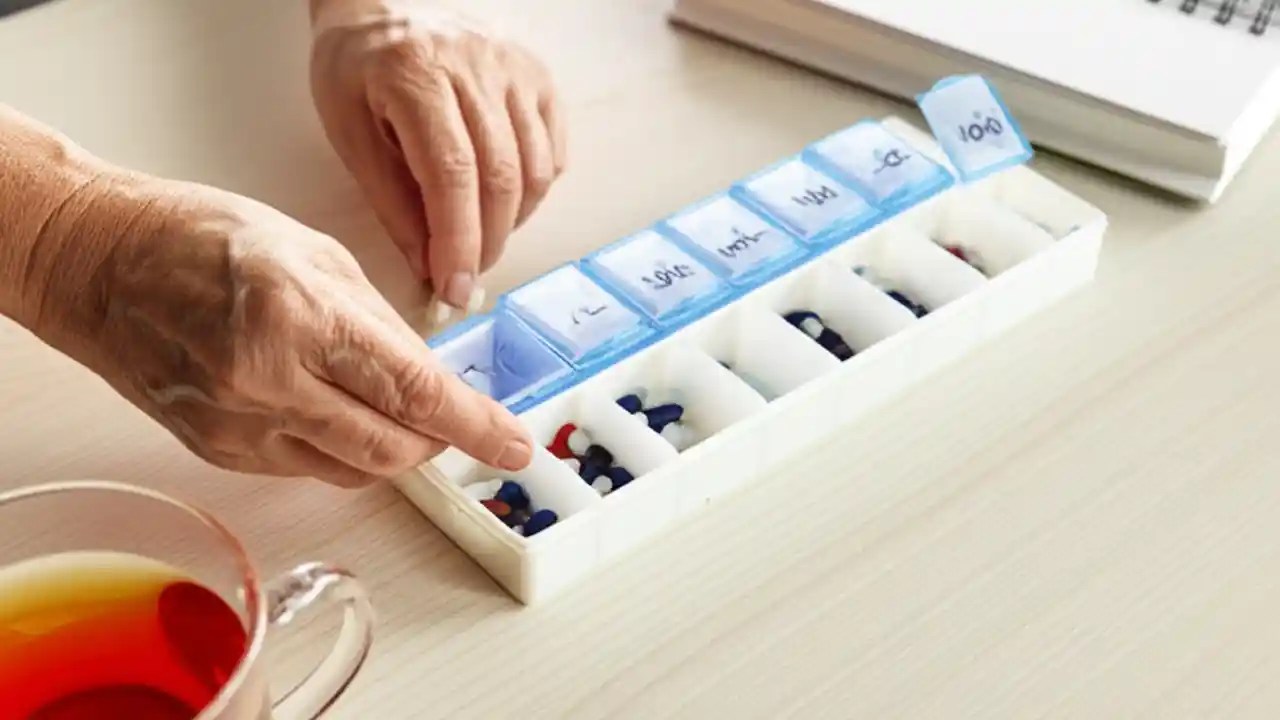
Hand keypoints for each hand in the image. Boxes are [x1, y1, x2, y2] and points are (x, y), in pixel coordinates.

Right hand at [49, 176, 533, 487]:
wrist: (99, 264)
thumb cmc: (201, 238)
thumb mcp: (314, 253)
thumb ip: (379, 322)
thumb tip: (430, 374)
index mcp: (300, 316)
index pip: (413, 391)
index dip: (475, 425)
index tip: (512, 444)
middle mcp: (268, 380)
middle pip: (391, 448)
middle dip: (439, 441)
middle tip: (459, 422)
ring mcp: (239, 425)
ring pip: (354, 470)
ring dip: (394, 449)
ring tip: (400, 413)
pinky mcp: (218, 452)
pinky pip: (308, 468)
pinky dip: (342, 448)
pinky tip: (339, 412)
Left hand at [308, 0, 566, 307]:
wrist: (387, 3)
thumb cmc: (360, 69)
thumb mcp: (349, 132)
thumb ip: (390, 200)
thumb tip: (429, 267)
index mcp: (414, 74)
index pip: (452, 174)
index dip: (458, 241)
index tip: (454, 287)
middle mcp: (473, 64)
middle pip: (501, 177)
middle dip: (487, 243)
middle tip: (466, 277)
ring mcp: (513, 67)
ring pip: (536, 170)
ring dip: (513, 223)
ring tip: (482, 240)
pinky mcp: (538, 76)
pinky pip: (553, 152)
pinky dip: (535, 192)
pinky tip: (503, 201)